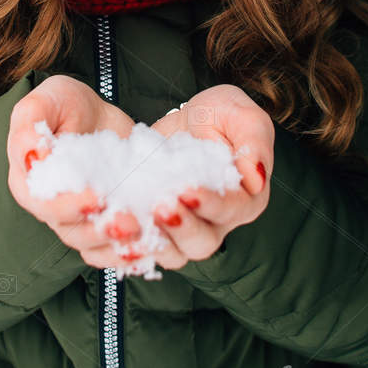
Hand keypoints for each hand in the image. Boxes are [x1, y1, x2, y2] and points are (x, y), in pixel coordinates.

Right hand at [6, 75, 188, 270]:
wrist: (99, 117)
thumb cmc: (65, 105)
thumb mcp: (47, 99)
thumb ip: (31, 122)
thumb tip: (31, 154)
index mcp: (29, 182)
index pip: (43, 203)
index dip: (69, 205)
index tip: (96, 197)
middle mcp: (51, 209)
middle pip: (71, 232)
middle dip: (100, 230)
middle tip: (129, 221)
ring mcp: (80, 221)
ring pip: (95, 247)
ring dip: (119, 245)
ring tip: (146, 232)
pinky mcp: (106, 225)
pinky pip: (115, 249)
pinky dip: (134, 251)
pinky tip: (156, 242)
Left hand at [146, 84, 273, 264]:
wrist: (185, 121)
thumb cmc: (220, 114)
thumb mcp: (240, 114)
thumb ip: (254, 141)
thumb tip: (256, 178)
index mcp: (246, 199)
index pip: (231, 210)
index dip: (210, 204)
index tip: (187, 190)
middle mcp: (218, 222)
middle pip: (202, 243)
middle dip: (181, 228)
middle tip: (159, 206)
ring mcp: (185, 229)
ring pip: (173, 254)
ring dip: (153, 241)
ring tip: (133, 219)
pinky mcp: (156, 227)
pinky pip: (144, 247)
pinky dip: (128, 244)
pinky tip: (111, 226)